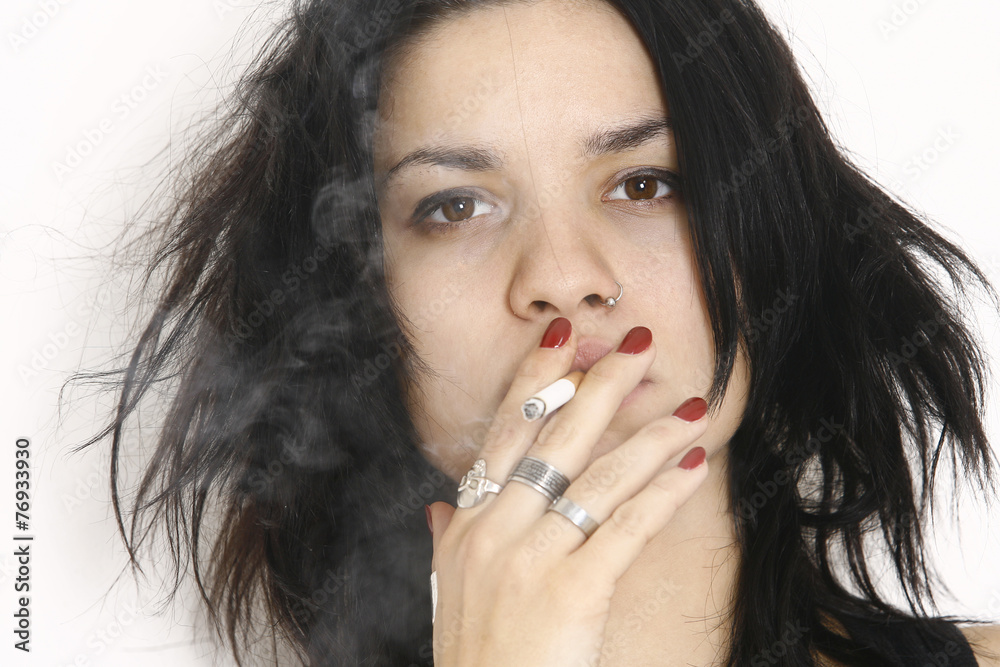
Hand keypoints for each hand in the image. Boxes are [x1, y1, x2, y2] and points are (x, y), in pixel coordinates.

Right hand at [427, 319, 710, 666]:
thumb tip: (440, 505)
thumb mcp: (448, 594)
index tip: (563, 338)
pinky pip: (626, 529)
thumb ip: (446, 543)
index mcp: (470, 525)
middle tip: (639, 344)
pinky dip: (663, 494)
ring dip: (651, 436)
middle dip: (602, 385)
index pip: (506, 432)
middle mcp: (496, 530)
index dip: (537, 380)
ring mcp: (532, 559)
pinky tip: (692, 467)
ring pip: (600, 478)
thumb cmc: (475, 658)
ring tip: (690, 406)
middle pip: (556, 438)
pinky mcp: (572, 591)